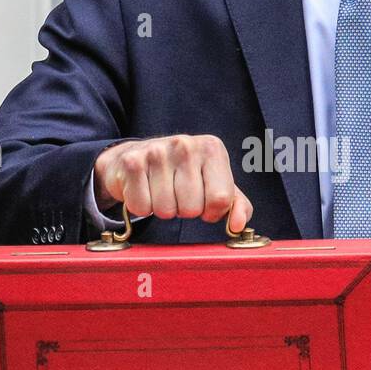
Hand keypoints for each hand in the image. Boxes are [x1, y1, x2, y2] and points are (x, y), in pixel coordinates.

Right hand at [93, 135, 252, 233]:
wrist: (133, 158)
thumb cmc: (180, 175)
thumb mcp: (214, 184)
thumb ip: (236, 205)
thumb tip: (238, 225)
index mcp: (212, 148)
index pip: (221, 199)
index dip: (211, 211)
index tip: (204, 204)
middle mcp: (186, 144)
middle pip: (192, 208)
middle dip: (184, 210)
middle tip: (177, 194)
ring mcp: (157, 151)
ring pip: (166, 210)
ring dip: (162, 209)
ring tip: (160, 191)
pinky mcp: (132, 162)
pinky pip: (142, 207)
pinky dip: (141, 207)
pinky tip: (143, 189)